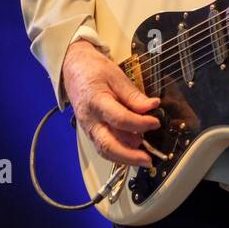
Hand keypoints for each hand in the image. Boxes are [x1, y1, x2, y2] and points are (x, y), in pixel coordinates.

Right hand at [62, 39, 160, 168]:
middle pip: (107, 145)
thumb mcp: (116, 76)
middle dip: (129, 156)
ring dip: (125, 158)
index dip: (140, 124)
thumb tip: (152, 107)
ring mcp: (88, 128)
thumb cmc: (93, 70)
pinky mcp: (91, 131)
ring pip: (104, 150)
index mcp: (96, 101)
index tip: (155, 123)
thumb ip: (133, 95)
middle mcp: (89, 119)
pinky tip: (133, 150)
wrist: (73, 68)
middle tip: (147, 159)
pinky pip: (104, 147)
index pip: (120, 119)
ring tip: (143, 158)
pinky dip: (119, 152)